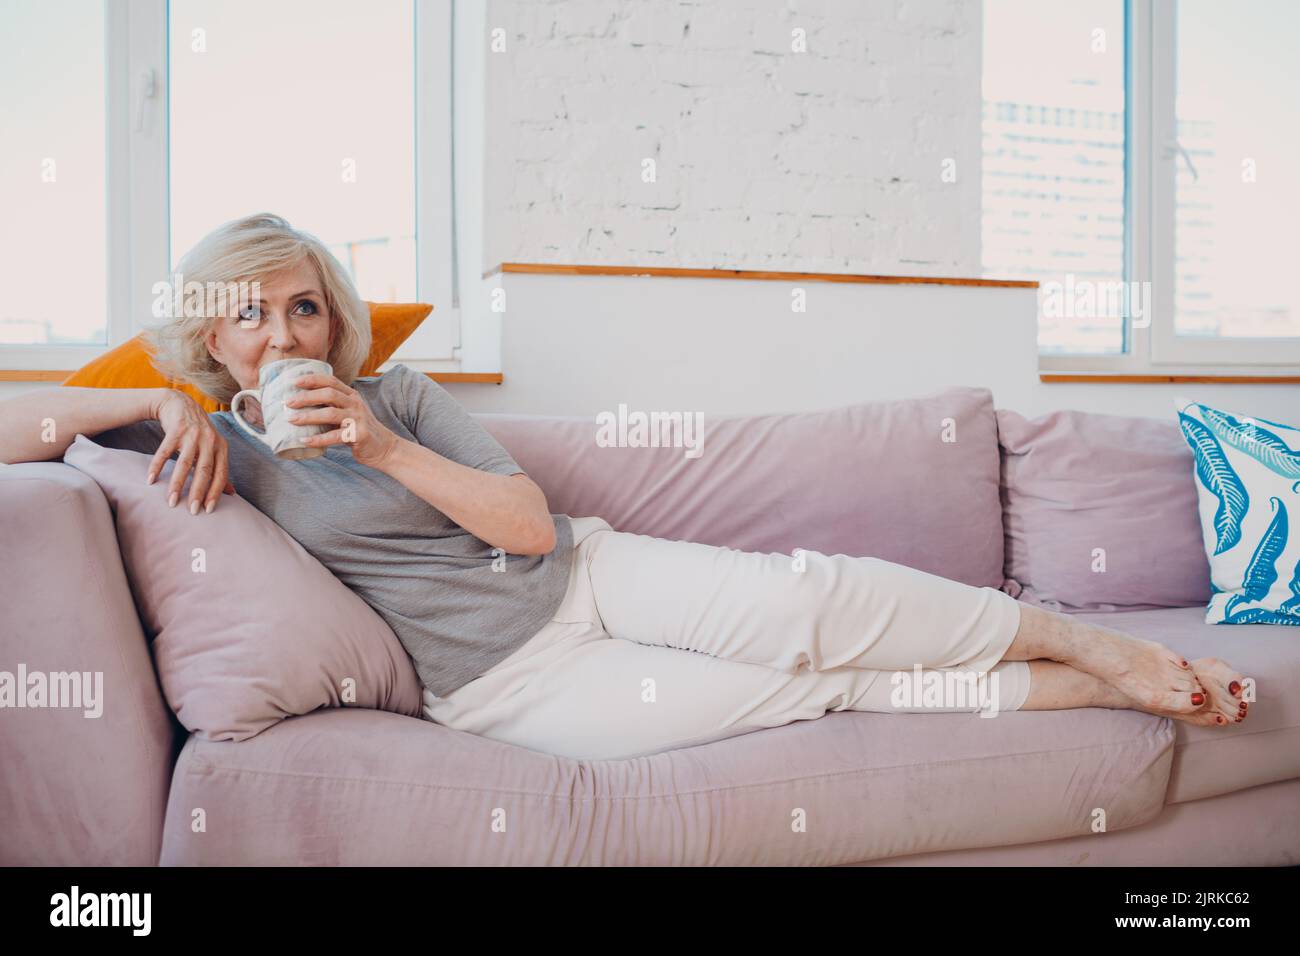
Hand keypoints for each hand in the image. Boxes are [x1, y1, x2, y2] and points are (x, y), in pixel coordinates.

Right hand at [151, 389, 235, 513]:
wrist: (180, 404)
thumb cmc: (198, 432)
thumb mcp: (213, 448)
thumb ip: (220, 469)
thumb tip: (232, 493)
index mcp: (221, 447)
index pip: (221, 473)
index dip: (215, 492)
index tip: (208, 510)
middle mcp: (209, 441)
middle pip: (204, 470)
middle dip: (198, 492)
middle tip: (193, 511)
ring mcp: (192, 434)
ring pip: (185, 464)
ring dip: (178, 484)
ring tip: (171, 501)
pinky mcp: (175, 429)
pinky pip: (164, 452)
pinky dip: (157, 466)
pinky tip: (151, 480)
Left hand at [283, 372, 401, 469]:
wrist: (384, 447)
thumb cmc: (359, 429)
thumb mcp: (348, 412)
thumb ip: (331, 406)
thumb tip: (300, 405)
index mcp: (351, 395)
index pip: (331, 381)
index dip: (312, 379)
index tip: (294, 382)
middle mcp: (355, 404)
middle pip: (329, 394)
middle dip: (306, 397)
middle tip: (287, 402)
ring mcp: (358, 419)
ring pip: (330, 413)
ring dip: (308, 416)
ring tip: (292, 420)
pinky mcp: (359, 435)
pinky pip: (335, 436)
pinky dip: (318, 439)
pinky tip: (305, 440)